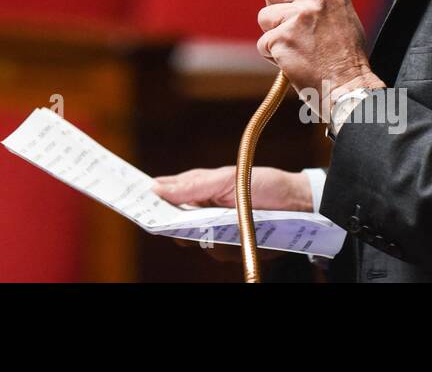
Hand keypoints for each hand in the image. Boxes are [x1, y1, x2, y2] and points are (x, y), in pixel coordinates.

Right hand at [153, 167, 311, 263]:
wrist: (298, 203)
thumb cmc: (261, 182)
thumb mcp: (225, 178)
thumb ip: (191, 185)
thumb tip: (155, 187)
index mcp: (195, 190)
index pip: (164, 197)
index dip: (148, 201)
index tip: (133, 203)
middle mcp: (201, 213)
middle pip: (175, 227)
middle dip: (179, 227)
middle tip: (191, 221)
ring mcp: (216, 231)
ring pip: (197, 243)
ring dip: (212, 236)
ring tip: (232, 221)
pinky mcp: (232, 247)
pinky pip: (219, 253)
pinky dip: (231, 244)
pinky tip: (245, 232)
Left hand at [257, 0, 382, 119]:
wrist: (349, 87)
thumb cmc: (347, 57)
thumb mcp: (343, 13)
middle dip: (274, 6)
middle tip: (289, 24)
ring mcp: (297, 18)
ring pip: (264, 16)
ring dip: (274, 33)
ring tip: (296, 46)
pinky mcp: (282, 39)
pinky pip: (263, 42)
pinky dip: (273, 54)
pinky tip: (293, 60)